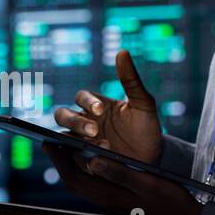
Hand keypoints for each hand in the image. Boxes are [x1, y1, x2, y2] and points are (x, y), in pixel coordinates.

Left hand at [44, 143, 202, 214]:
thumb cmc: (167, 200)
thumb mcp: (144, 182)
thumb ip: (118, 171)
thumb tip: (92, 160)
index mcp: (108, 194)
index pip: (74, 176)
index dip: (59, 159)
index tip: (48, 142)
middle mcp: (105, 198)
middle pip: (73, 179)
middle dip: (60, 160)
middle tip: (50, 142)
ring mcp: (110, 199)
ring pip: (82, 181)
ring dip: (71, 165)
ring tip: (65, 147)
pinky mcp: (117, 198)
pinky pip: (93, 183)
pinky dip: (85, 170)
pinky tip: (88, 159)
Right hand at [52, 50, 162, 170]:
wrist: (152, 160)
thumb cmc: (146, 129)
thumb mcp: (144, 105)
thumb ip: (131, 80)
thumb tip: (123, 52)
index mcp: (97, 106)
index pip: (81, 97)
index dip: (87, 102)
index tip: (100, 110)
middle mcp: (85, 122)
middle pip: (63, 115)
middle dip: (75, 122)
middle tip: (93, 131)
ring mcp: (81, 142)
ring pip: (63, 136)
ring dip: (76, 140)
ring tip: (101, 148)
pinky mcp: (83, 160)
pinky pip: (72, 157)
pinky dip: (80, 157)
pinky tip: (96, 161)